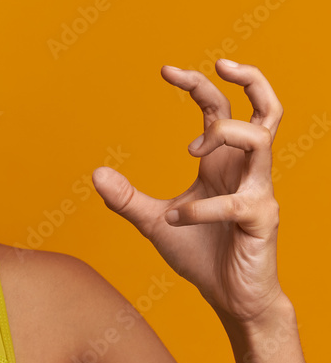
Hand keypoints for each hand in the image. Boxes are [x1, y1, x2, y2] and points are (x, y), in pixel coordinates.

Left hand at [93, 60, 282, 327]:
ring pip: (260, 141)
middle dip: (249, 79)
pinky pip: (235, 203)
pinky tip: (174, 220)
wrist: (232, 298)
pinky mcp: (262, 220)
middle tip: (216, 64)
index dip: (198, 85)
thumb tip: (96, 173)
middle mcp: (246, 171)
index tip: (165, 70)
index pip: (220, 110)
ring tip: (189, 151)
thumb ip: (126, 199)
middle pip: (265, 110)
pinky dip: (199, 209)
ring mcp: (259, 193)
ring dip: (222, 135)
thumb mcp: (153, 222)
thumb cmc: (201, 255)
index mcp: (222, 165)